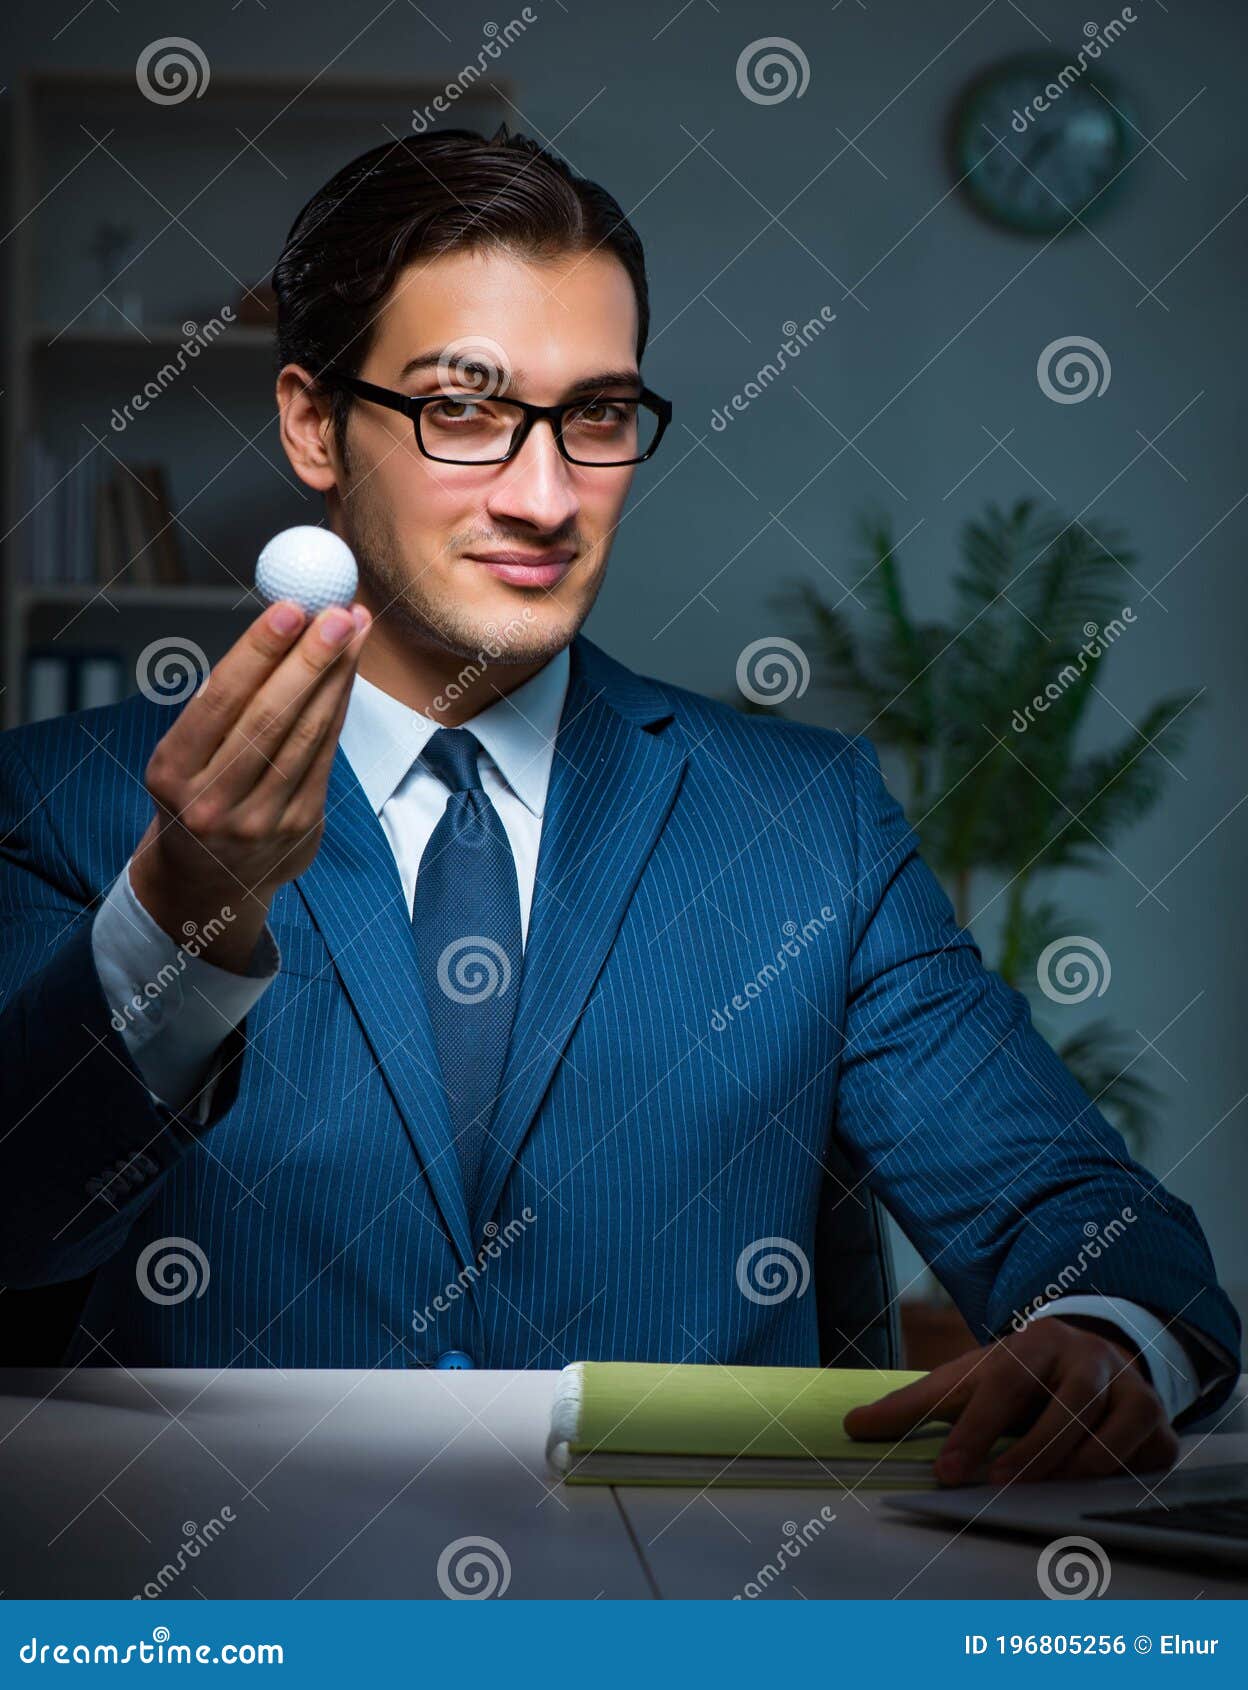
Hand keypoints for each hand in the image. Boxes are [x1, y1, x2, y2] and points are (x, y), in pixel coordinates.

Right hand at [130, 598, 370, 973]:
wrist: (209, 879)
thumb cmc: (197, 791)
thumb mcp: (184, 754)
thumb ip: (223, 703)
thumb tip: (279, 623)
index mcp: (172, 772)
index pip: (220, 699)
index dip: (258, 651)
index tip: (290, 607)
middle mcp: (213, 800)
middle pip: (271, 718)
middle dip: (310, 659)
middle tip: (337, 612)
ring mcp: (260, 820)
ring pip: (307, 736)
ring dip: (336, 677)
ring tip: (353, 629)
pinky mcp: (300, 827)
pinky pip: (325, 755)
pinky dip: (339, 707)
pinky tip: (348, 672)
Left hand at [843, 1317, 1177, 1485]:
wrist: (1093, 1355)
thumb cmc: (1020, 1377)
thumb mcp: (968, 1380)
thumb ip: (913, 1406)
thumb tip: (852, 1425)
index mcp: (1034, 1341)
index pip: (1003, 1383)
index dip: (976, 1429)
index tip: (948, 1472)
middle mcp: (1086, 1359)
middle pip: (1063, 1408)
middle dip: (1027, 1453)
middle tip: (992, 1488)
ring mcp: (1128, 1388)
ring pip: (1106, 1435)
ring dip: (1070, 1469)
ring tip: (1036, 1494)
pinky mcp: (1156, 1422)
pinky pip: (1140, 1456)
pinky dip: (1115, 1476)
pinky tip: (1085, 1490)